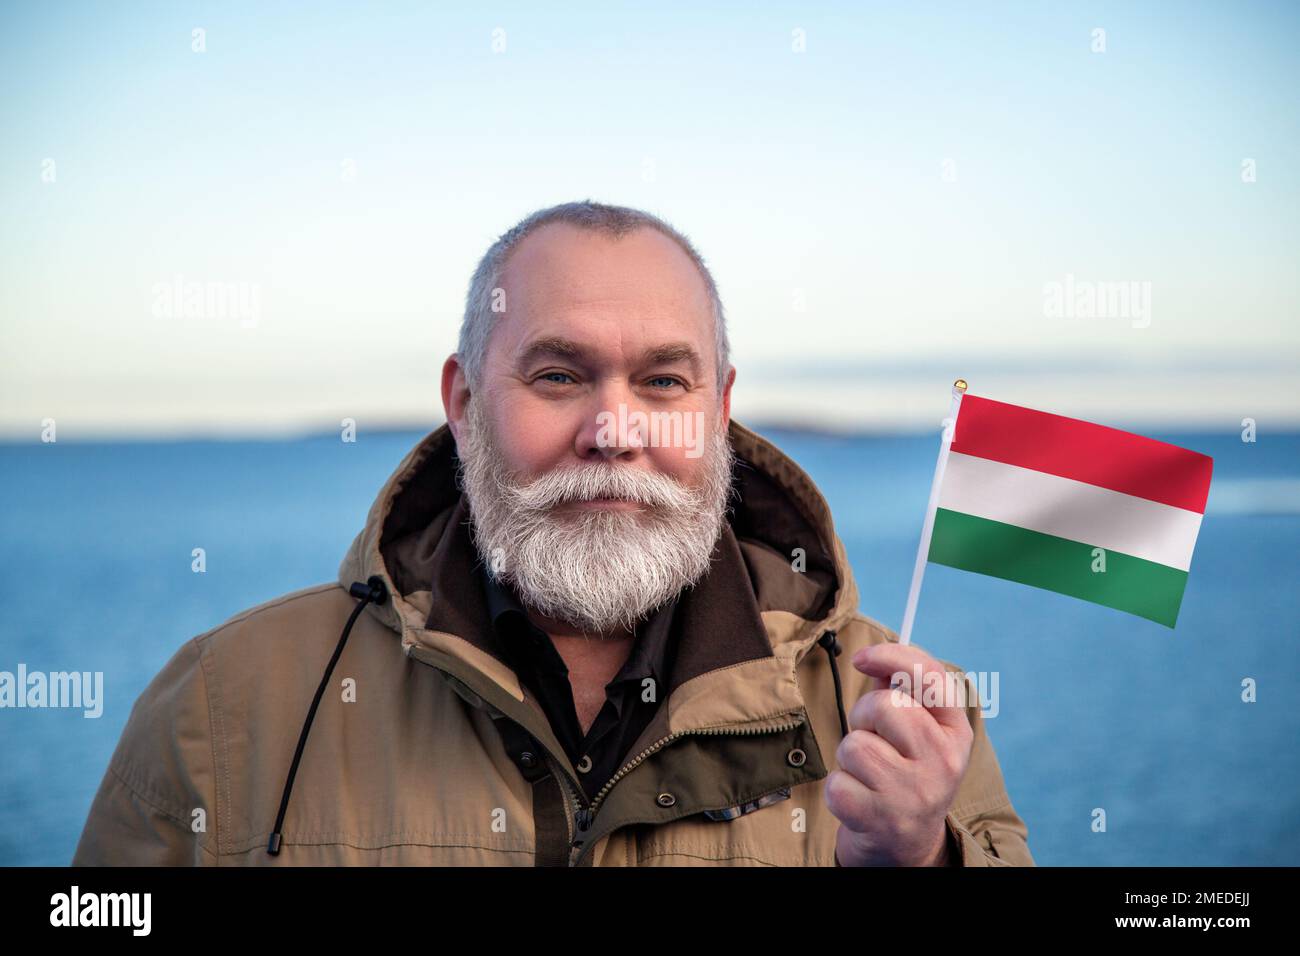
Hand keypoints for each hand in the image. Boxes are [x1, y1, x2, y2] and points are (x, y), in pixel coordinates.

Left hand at [824, 642, 973, 865]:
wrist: (907, 845)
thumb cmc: (904, 774)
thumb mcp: (915, 734)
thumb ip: (898, 694)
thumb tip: (875, 661)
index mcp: (955, 733)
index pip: (931, 677)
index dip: (893, 656)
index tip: (862, 657)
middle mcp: (943, 762)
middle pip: (885, 706)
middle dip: (864, 715)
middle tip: (871, 737)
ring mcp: (913, 793)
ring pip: (854, 744)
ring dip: (849, 756)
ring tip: (867, 774)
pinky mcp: (881, 819)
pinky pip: (836, 782)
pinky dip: (838, 790)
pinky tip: (859, 800)